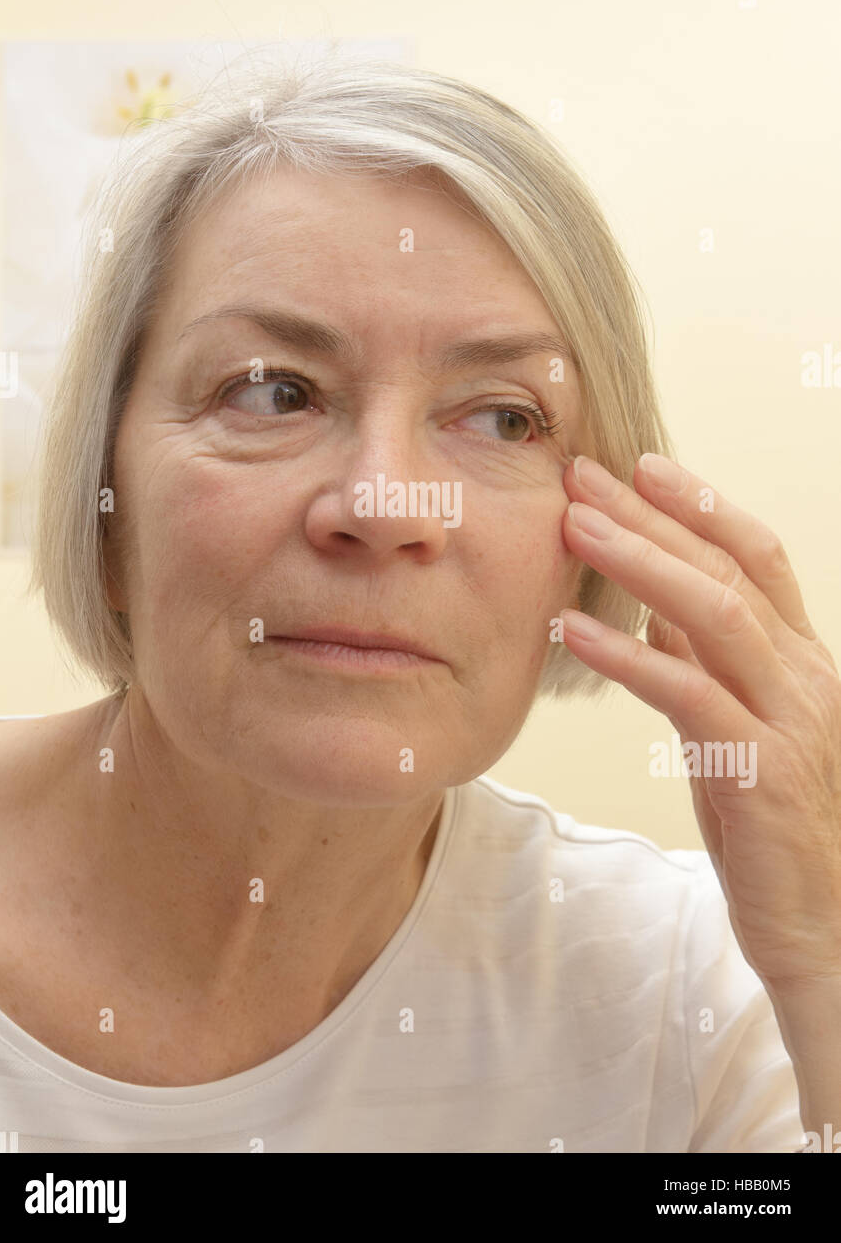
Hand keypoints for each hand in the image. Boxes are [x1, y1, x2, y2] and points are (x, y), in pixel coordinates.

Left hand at [559, 452, 840, 997]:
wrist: (817, 924)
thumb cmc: (764, 823)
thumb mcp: (728, 727)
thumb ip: (703, 663)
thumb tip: (654, 604)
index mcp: (801, 660)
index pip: (757, 556)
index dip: (702, 504)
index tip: (641, 463)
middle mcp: (806, 676)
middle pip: (729, 569)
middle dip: (653, 515)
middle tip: (583, 475)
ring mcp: (791, 719)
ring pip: (717, 614)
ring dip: (638, 562)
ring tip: (571, 526)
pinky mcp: (762, 770)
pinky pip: (690, 695)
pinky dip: (628, 655)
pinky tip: (573, 630)